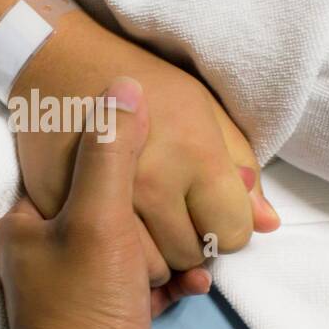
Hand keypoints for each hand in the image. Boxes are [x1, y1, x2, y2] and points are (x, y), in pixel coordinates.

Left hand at [0, 77, 211, 328]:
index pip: (73, 165)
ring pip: (135, 244)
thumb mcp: (100, 219)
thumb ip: (112, 153)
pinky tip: (197, 283)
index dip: (124, 154)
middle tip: (201, 203)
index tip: (167, 148)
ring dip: (174, 247)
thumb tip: (124, 86)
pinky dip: (171, 281)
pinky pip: (143, 280)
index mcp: (25, 220)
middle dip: (163, 208)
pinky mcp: (104, 313)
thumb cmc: (84, 304)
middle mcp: (43, 248)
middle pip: (112, 206)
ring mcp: (74, 284)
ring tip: (206, 250)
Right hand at [12, 14, 278, 282]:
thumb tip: (267, 224)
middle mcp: (151, 184)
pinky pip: (103, 258)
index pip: (234, 234)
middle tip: (177, 211)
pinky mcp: (64, 210)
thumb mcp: (206, 110)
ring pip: (151, 268)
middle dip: (193, 241)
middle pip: (192, 255)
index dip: (229, 226)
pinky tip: (117, 223)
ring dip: (156, 253)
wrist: (60, 61)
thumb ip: (241, 167)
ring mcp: (103, 200)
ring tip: (148, 219)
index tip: (212, 208)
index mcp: (194, 155)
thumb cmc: (145, 82)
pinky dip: (115, 251)